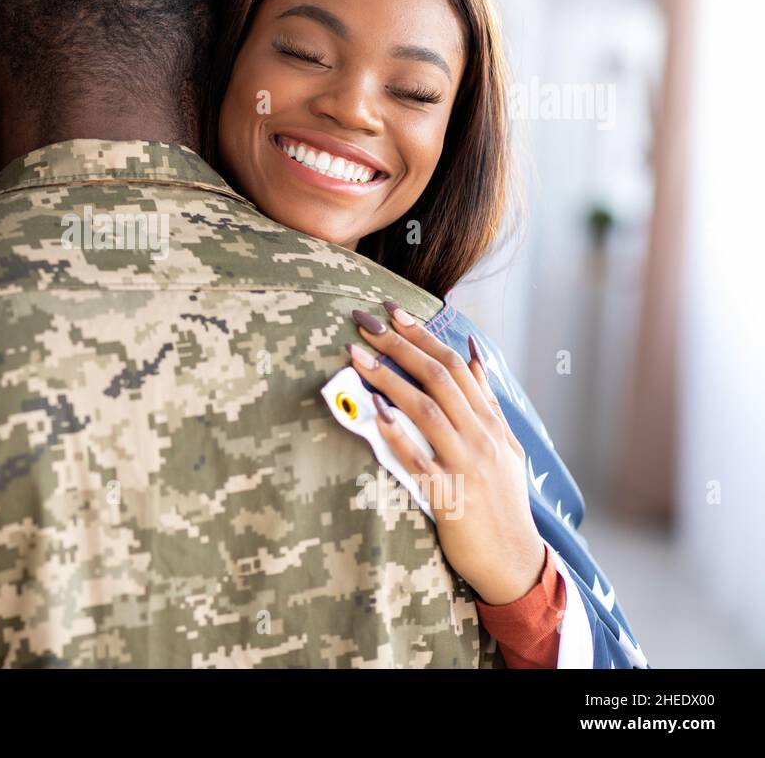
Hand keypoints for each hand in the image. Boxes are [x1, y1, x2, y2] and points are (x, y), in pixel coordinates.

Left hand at [346, 304, 544, 605]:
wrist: (516, 561)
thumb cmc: (504, 502)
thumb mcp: (507, 446)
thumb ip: (488, 400)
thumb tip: (474, 353)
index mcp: (491, 423)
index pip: (455, 365)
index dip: (423, 335)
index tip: (393, 311)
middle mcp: (481, 437)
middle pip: (438, 378)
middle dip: (399, 345)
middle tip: (365, 321)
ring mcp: (466, 465)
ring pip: (426, 410)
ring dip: (388, 379)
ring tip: (356, 356)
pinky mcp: (449, 496)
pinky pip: (418, 459)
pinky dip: (396, 434)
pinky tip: (373, 412)